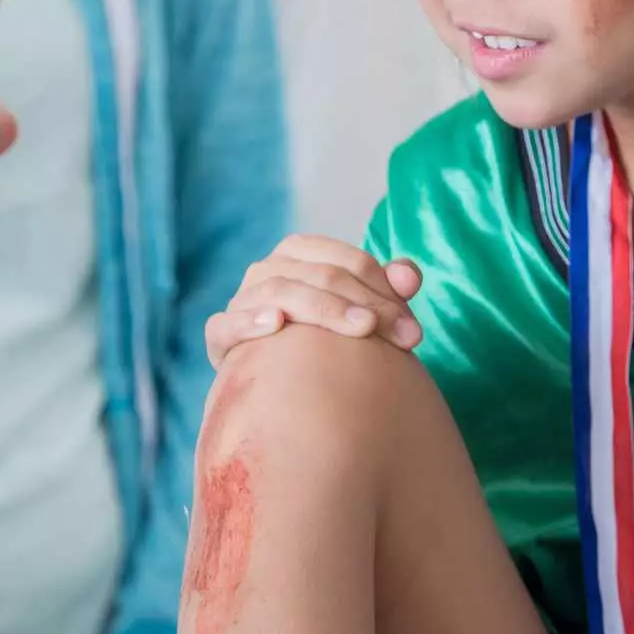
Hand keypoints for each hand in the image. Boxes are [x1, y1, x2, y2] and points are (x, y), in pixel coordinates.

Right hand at [205, 234, 423, 366]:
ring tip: (363, 329)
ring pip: (282, 291)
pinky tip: (275, 324)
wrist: (274, 380)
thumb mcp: (359, 312)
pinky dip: (248, 321)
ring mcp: (242, 299)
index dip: (386, 290)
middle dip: (367, 305)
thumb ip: (387, 290)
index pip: (349, 261)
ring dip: (325, 309)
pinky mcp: (220, 334)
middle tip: (406, 339)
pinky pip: (227, 324)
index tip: (413, 330)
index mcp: (300, 253)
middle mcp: (268, 269)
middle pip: (322, 275)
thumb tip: (411, 277)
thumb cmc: (323, 338)